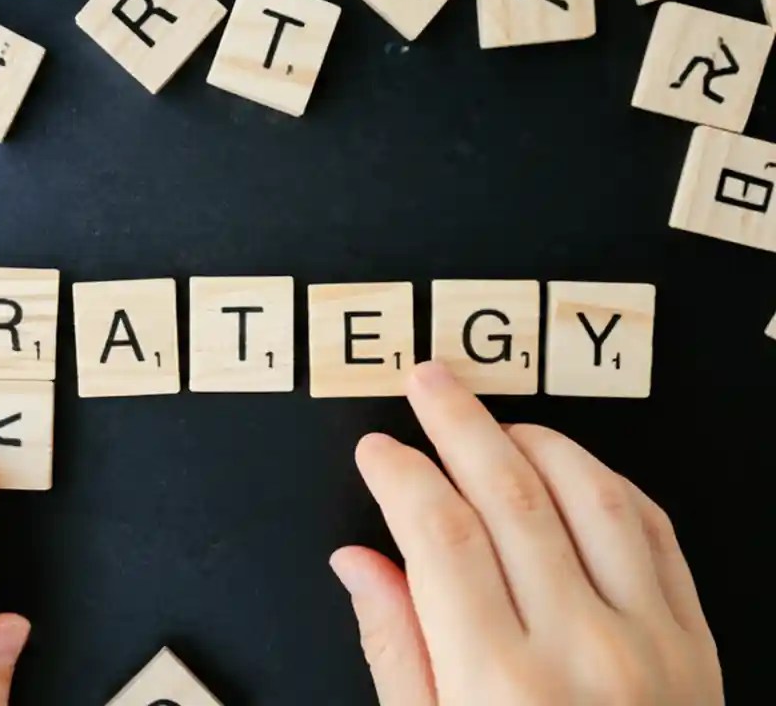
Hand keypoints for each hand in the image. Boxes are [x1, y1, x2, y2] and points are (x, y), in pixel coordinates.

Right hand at [330, 362, 721, 705]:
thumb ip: (397, 651)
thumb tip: (360, 563)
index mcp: (498, 683)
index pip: (438, 532)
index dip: (401, 473)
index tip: (378, 452)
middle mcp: (580, 653)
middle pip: (511, 493)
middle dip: (459, 422)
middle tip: (429, 382)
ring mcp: (650, 644)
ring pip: (592, 494)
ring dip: (536, 438)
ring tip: (496, 418)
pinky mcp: (697, 645)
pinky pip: (656, 530)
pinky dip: (609, 481)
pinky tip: (573, 466)